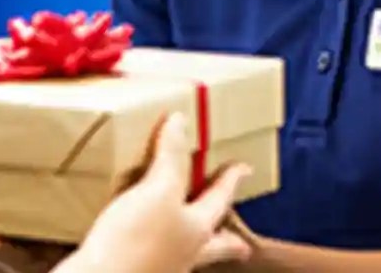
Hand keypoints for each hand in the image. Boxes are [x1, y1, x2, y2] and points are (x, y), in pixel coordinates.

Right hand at [61, 113, 254, 272]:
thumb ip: (171, 159)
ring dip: (192, 243)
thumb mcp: (158, 191)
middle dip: (227, 238)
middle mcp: (184, 253)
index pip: (220, 198)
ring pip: (186, 253)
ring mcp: (161, 267)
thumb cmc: (136, 243)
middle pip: (213, 242)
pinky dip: (154, 247)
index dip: (231, 179)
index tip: (245, 167)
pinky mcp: (135, 269)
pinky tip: (143, 245)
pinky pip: (152, 256)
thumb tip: (180, 122)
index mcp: (197, 230)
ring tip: (193, 237)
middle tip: (240, 239)